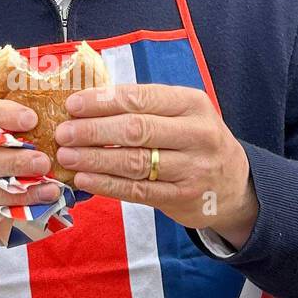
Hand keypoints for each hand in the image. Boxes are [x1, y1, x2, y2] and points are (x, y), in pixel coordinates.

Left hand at [53, 82, 257, 245]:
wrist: (235, 185)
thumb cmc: (195, 140)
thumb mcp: (183, 113)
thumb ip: (145, 106)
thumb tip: (87, 103)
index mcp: (192, 103)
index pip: (141, 99)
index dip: (103, 102)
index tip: (73, 105)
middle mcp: (196, 134)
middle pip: (136, 130)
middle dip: (93, 131)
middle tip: (63, 132)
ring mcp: (191, 169)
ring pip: (134, 162)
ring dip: (95, 158)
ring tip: (66, 155)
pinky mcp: (181, 198)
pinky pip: (137, 191)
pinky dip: (107, 185)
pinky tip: (84, 179)